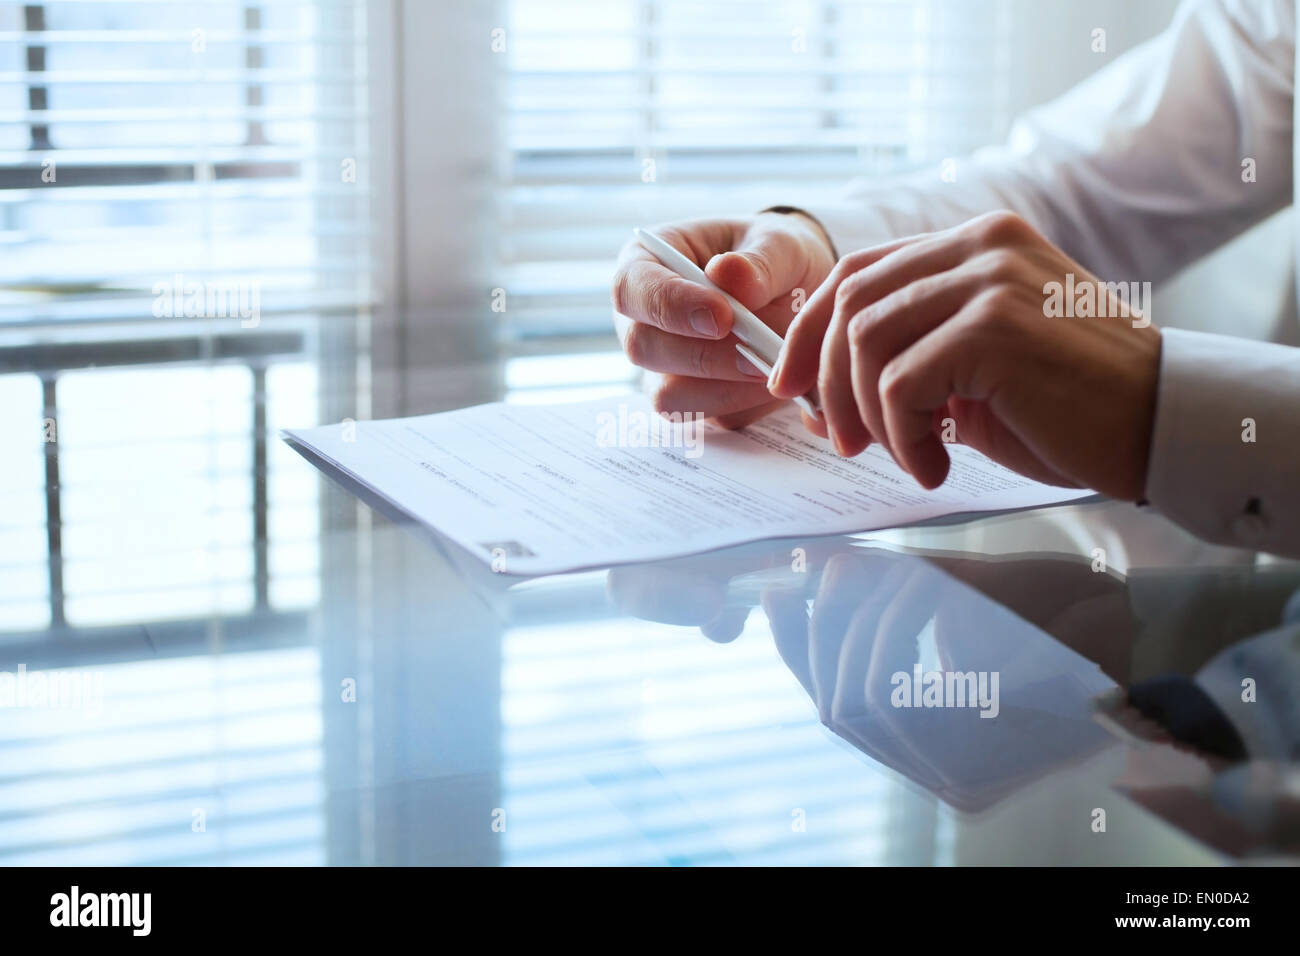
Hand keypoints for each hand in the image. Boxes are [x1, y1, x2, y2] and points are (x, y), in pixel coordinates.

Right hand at [611, 212, 835, 427]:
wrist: (801, 292)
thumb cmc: (777, 257)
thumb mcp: (780, 243)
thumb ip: (759, 259)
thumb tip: (727, 274)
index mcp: (646, 263)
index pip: (631, 288)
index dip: (670, 306)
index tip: (723, 316)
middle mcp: (643, 320)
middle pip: (644, 348)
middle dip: (706, 355)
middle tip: (764, 349)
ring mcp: (663, 367)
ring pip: (671, 395)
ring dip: (729, 386)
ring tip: (779, 362)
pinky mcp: (693, 402)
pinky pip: (710, 416)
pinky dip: (749, 403)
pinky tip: (778, 379)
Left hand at [768, 211, 1161, 499]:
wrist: (1159, 422)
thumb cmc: (1069, 403)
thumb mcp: (979, 362)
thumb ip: (913, 350)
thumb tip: (821, 390)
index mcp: (975, 243)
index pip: (858, 271)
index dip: (809, 330)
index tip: (787, 384)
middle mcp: (980, 246)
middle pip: (850, 303)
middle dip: (824, 381)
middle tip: (838, 440)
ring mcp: (989, 281)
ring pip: (867, 344)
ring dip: (868, 416)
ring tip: (904, 455)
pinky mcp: (995, 329)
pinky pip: (900, 384)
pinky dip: (903, 437)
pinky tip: (937, 466)